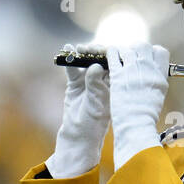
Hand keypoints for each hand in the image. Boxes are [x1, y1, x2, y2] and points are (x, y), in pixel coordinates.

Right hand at [44, 42, 110, 178]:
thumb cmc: (94, 123)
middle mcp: (104, 80)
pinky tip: (66, 50)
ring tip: (77, 48)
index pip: (117, 64)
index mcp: (116, 85)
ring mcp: (89, 80)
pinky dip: (70, 60)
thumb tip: (95, 67)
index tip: (105, 49)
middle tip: (88, 48)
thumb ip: (95, 86)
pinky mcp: (76, 82)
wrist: (79, 135)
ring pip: (87, 62)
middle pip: (102, 59)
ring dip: (82, 53)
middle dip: (95, 51)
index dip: (111, 55)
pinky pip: (73, 68)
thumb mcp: (97, 104)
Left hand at [106, 42, 168, 169]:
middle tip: (130, 55)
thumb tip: (153, 73)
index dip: (152, 52)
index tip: (146, 57)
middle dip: (136, 48)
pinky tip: (109, 56)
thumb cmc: (146, 115)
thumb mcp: (158, 95)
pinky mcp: (117, 75)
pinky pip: (113, 55)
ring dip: (121, 50)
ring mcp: (132, 71)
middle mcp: (148, 69)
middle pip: (143, 46)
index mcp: (160, 75)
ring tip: (117, 56)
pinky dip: (110, 53)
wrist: (135, 124)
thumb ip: (156, 81)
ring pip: (127, 48)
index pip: (161, 52)